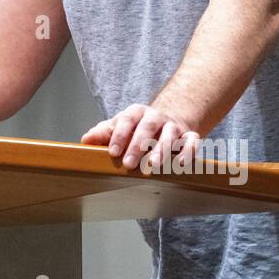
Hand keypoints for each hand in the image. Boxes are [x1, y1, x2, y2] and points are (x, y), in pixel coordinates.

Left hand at [80, 102, 200, 172]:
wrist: (168, 121)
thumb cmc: (138, 129)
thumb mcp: (120, 127)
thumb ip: (104, 133)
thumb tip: (86, 140)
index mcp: (137, 113)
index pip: (127, 120)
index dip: (119, 135)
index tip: (112, 152)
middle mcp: (156, 117)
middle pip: (148, 127)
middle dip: (138, 145)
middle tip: (129, 164)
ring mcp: (174, 126)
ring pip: (169, 135)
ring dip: (161, 150)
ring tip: (153, 165)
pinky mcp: (190, 136)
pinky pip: (192, 142)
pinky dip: (188, 152)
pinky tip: (180, 164)